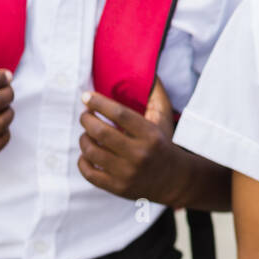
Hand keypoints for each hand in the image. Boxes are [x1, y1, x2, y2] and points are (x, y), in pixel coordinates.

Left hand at [78, 77, 186, 204]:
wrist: (175, 180)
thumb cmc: (164, 144)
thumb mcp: (164, 119)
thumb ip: (156, 95)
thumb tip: (149, 71)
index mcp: (150, 135)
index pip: (119, 114)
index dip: (99, 102)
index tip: (86, 96)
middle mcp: (139, 154)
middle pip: (100, 132)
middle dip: (86, 119)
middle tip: (85, 114)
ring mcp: (127, 173)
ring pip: (92, 151)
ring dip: (84, 138)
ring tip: (87, 133)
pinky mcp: (117, 188)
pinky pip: (89, 172)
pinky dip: (83, 160)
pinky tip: (87, 153)